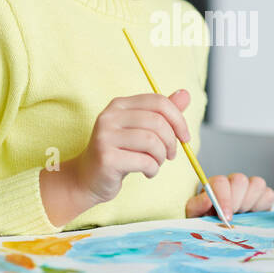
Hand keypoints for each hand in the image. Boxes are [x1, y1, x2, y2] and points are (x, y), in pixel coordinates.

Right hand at [41, 90, 191, 226]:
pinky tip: (147, 172)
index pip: (158, 102)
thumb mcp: (140, 130)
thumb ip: (162, 113)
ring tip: (156, 164)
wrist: (87, 179)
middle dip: (171, 142)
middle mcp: (109, 116)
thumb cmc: (119, 153)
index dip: (178, 119)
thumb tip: (186, 94)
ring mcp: (105, 136)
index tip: (185, 137)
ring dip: (161, 157)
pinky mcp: (107, 158)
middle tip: (170, 155)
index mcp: (119, 104)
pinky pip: (144, 161)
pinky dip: (153, 169)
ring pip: (152, 142)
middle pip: (157, 122)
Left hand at [185, 172, 273, 219]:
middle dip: (237, 201)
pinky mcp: (262, 198)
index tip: (225, 217)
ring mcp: (248, 190)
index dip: (224, 198)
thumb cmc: (205, 223)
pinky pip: (268, 194)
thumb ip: (196, 207)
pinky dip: (262, 205)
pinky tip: (253, 215)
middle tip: (233, 218)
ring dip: (250, 202)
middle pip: (240, 180)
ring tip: (242, 215)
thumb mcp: (194, 217)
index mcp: (214, 186)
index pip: (221, 182)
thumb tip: (207, 199)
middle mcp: (231, 185)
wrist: (219, 234)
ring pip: (257, 183)